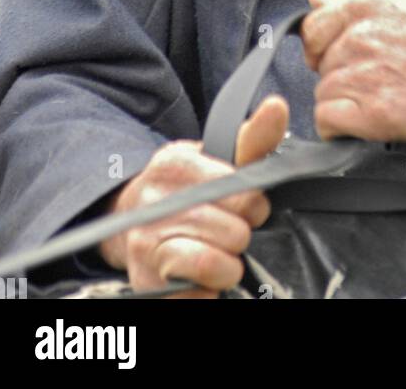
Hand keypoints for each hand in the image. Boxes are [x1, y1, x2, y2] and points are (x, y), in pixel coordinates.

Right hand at [98, 94, 288, 298]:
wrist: (128, 220)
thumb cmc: (187, 188)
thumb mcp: (217, 157)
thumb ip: (253, 138)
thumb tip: (277, 105)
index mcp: (176, 164)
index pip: (245, 194)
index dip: (254, 206)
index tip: (244, 207)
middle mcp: (156, 204)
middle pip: (235, 233)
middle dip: (240, 236)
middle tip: (228, 232)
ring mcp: (145, 245)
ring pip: (216, 265)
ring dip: (227, 267)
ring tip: (218, 255)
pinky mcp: (144, 284)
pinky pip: (197, 299)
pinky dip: (208, 294)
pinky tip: (201, 279)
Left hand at [299, 0, 405, 141]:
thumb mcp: (403, 4)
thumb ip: (353, 3)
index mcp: (367, 5)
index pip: (312, 28)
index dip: (323, 47)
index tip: (338, 56)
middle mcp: (362, 37)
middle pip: (321, 65)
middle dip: (341, 73)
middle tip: (376, 77)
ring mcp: (366, 75)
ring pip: (324, 93)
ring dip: (344, 100)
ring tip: (379, 96)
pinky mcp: (373, 113)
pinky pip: (327, 120)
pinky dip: (339, 125)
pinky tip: (365, 119)